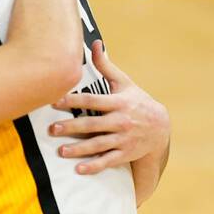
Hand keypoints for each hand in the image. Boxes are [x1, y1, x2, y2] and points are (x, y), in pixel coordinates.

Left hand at [48, 41, 170, 174]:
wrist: (161, 128)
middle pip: (93, 124)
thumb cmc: (137, 101)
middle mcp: (121, 121)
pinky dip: (94, 166)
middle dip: (72, 127)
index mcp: (119, 102)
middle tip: (52, 129)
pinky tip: (79, 170)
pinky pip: (108, 160)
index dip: (73, 101)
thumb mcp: (124, 83)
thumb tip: (95, 43)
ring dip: (80, 149)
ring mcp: (124, 139)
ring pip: (99, 144)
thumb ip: (106, 66)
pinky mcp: (126, 153)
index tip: (54, 101)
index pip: (92, 101)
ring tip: (61, 151)